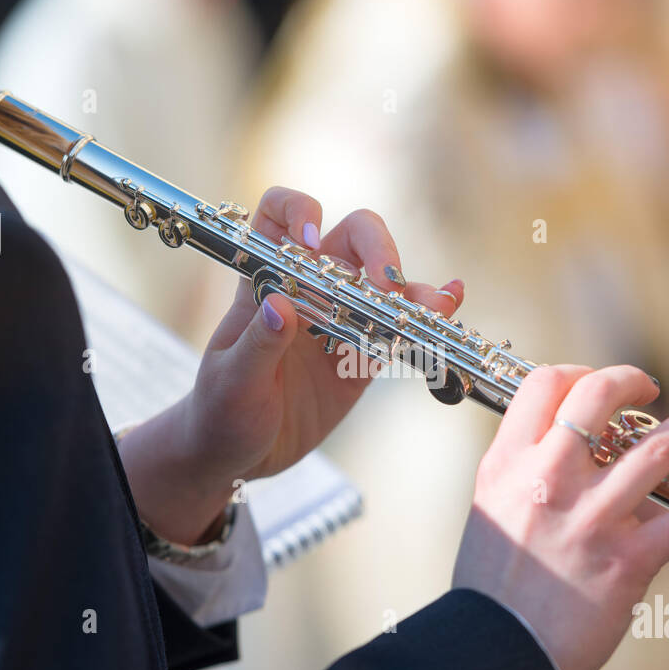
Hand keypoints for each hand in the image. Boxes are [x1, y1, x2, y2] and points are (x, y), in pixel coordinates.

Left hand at [120, 187, 461, 543]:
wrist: (236, 457)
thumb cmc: (220, 411)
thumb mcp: (232, 380)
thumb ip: (258, 344)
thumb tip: (282, 305)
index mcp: (265, 281)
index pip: (278, 216)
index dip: (298, 212)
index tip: (311, 240)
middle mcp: (308, 290)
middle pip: (352, 237)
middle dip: (377, 249)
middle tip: (385, 286)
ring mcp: (339, 320)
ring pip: (384, 282)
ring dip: (412, 287)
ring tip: (436, 305)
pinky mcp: (362, 357)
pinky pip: (398, 328)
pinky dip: (426, 316)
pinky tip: (448, 307)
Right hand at [451, 365, 668, 669]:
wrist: (499, 656)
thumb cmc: (494, 591)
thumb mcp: (491, 514)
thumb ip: (523, 475)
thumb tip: (565, 446)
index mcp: (507, 466)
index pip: (543, 386)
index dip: (577, 373)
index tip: (596, 384)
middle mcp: (548, 481)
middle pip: (597, 397)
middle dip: (631, 380)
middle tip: (650, 387)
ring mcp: (591, 519)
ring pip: (656, 449)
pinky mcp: (627, 561)